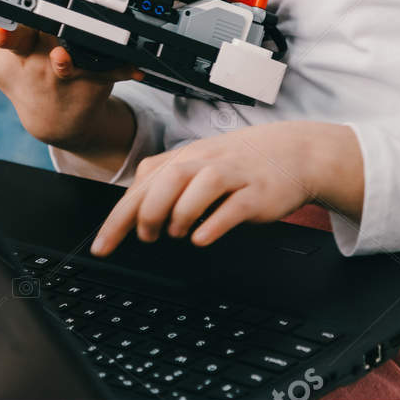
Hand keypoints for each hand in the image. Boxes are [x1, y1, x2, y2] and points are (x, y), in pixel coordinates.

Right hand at [0, 0, 143, 164]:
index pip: (9, 37)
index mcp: (19, 52)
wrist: (56, 120)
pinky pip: (114, 68)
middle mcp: (44, 59)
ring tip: (73, 52)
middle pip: (45, 37)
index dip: (3, 36)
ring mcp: (72, 70)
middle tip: (45, 24)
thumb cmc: (23, 80)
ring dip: (77, 54)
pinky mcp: (99, 76)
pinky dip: (126, 66)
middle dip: (44, 28)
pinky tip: (137, 63)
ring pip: (76, 55)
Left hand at [91, 121, 362, 255]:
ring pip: (194, 188)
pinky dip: (212, 225)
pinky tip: (202, 238)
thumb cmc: (243, 162)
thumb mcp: (201, 162)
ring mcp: (232, 175)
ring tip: (175, 233)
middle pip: (164, 181)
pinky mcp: (256, 193)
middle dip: (146, 214)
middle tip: (146, 237)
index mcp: (187, 157)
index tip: (102, 246)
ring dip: (177, 216)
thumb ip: (167, 179)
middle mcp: (206, 162)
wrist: (296, 152)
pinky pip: (231, 208)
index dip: (119, 216)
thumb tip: (132, 207)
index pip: (143, 184)